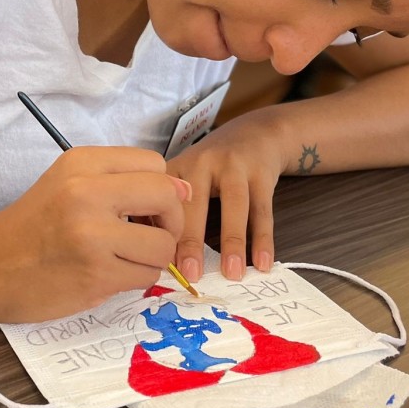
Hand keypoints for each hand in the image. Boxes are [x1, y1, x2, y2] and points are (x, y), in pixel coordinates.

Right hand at [0, 147, 190, 321]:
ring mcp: (92, 234)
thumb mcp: (71, 183)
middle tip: (148, 234)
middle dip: (170, 221)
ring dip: (152, 258)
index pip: (155, 164)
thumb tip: (186, 191)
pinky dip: (136, 278)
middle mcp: (87, 191)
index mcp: (82, 162)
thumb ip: (123, 181)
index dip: (161, 190)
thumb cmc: (36, 225)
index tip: (144, 208)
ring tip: (122, 257)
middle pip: (168, 198)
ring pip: (163, 245)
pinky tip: (108, 273)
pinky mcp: (96, 273)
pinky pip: (147, 276)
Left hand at [166, 109, 290, 282]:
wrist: (255, 132)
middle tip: (190, 274)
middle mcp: (204, 162)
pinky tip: (262, 263)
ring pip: (235, 206)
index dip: (158, 232)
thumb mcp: (185, 175)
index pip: (162, 202)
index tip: (157, 264)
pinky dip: (263, 239)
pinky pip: (263, 210)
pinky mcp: (262, 173)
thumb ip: (165, 207)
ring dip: (233, 241)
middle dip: (192, 240)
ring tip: (232, 274)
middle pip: (196, 203)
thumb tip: (145, 250)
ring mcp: (236, 166)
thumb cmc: (212, 165)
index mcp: (178, 167)